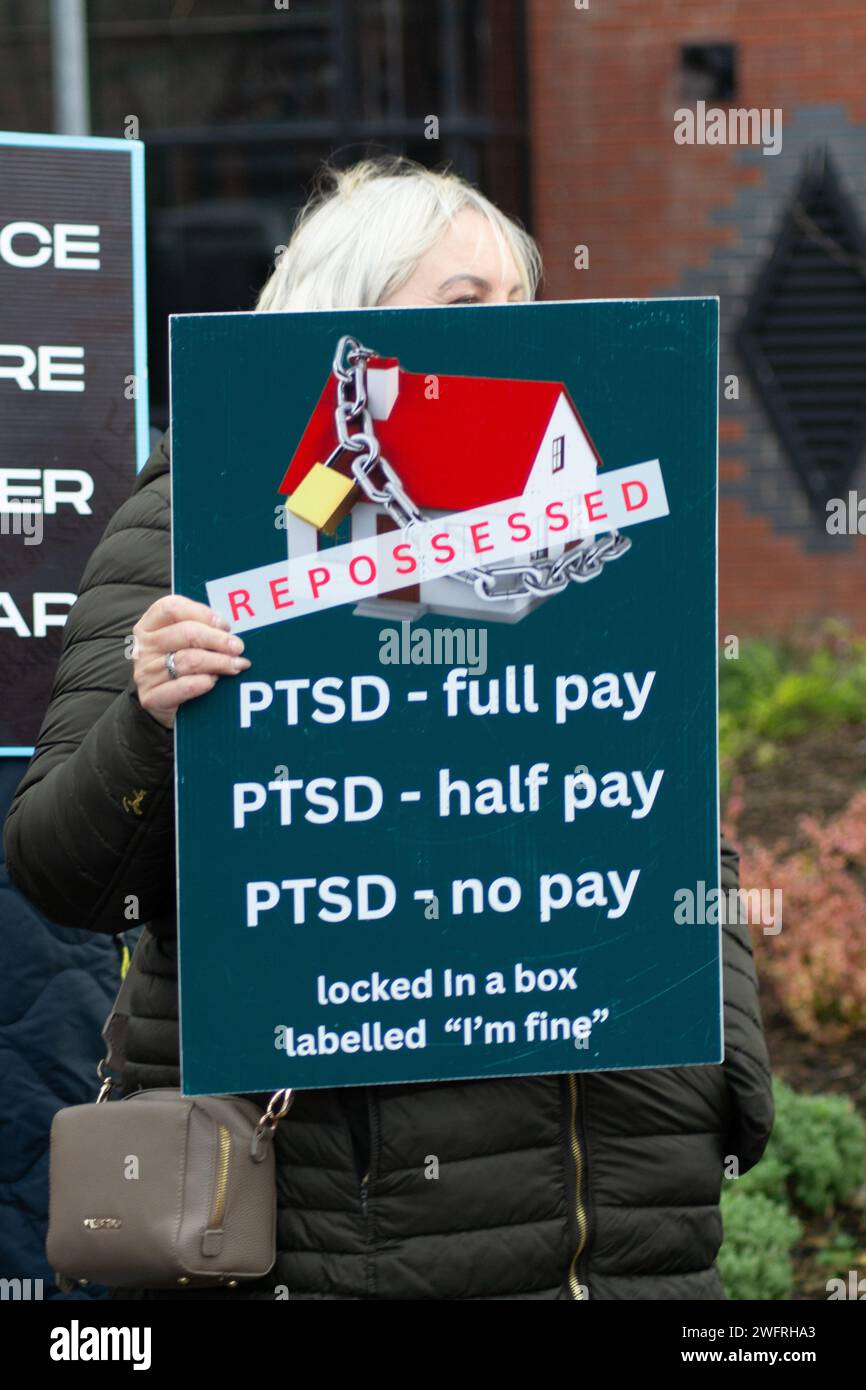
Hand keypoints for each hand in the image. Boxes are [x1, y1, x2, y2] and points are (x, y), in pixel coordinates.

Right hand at [131, 595, 249, 729]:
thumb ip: (198, 630)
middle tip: (238, 647)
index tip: (225, 625)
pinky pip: (184, 687)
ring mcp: (146, 672)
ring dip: (218, 662)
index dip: (202, 613)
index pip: (171, 608)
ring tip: (236, 665)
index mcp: (149, 626)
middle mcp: (144, 647)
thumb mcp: (179, 644)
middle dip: (218, 639)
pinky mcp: (151, 697)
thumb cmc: (174, 666)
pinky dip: (203, 682)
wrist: (155, 705)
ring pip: (188, 660)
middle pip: (185, 633)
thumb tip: (230, 630)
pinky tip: (215, 681)